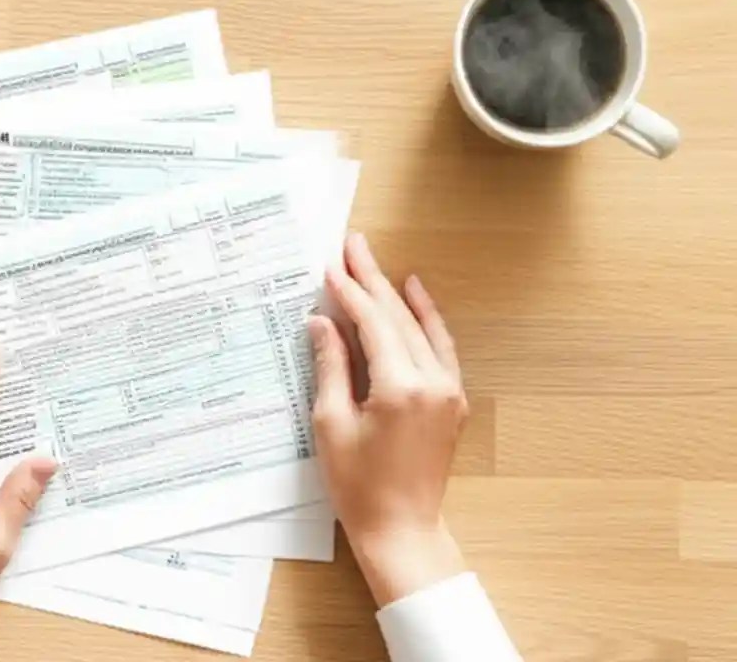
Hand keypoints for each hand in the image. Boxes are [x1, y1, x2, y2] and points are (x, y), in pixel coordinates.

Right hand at [309, 233, 469, 606]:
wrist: (401, 528)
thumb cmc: (358, 485)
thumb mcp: (331, 423)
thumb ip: (331, 366)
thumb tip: (323, 323)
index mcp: (400, 387)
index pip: (372, 324)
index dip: (349, 293)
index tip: (330, 267)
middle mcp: (432, 383)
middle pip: (398, 318)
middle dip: (372, 281)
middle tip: (353, 246)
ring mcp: (448, 391)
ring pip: (420, 329)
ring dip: (396, 295)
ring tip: (376, 263)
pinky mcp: (452, 401)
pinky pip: (440, 348)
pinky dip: (426, 321)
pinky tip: (415, 297)